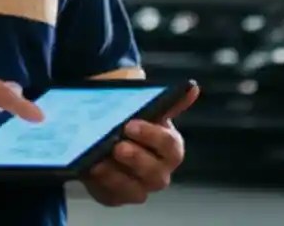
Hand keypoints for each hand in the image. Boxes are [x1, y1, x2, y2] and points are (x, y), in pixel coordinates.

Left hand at [81, 81, 199, 206]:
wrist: (103, 134)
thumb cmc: (129, 120)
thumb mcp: (144, 106)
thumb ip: (167, 101)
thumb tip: (193, 87)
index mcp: (170, 147)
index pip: (169, 145)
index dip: (151, 136)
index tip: (130, 124)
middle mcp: (160, 171)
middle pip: (155, 173)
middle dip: (136, 159)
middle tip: (117, 146)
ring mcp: (140, 187)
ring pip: (135, 191)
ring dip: (117, 177)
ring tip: (99, 162)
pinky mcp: (118, 196)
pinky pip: (113, 196)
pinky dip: (102, 185)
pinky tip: (91, 171)